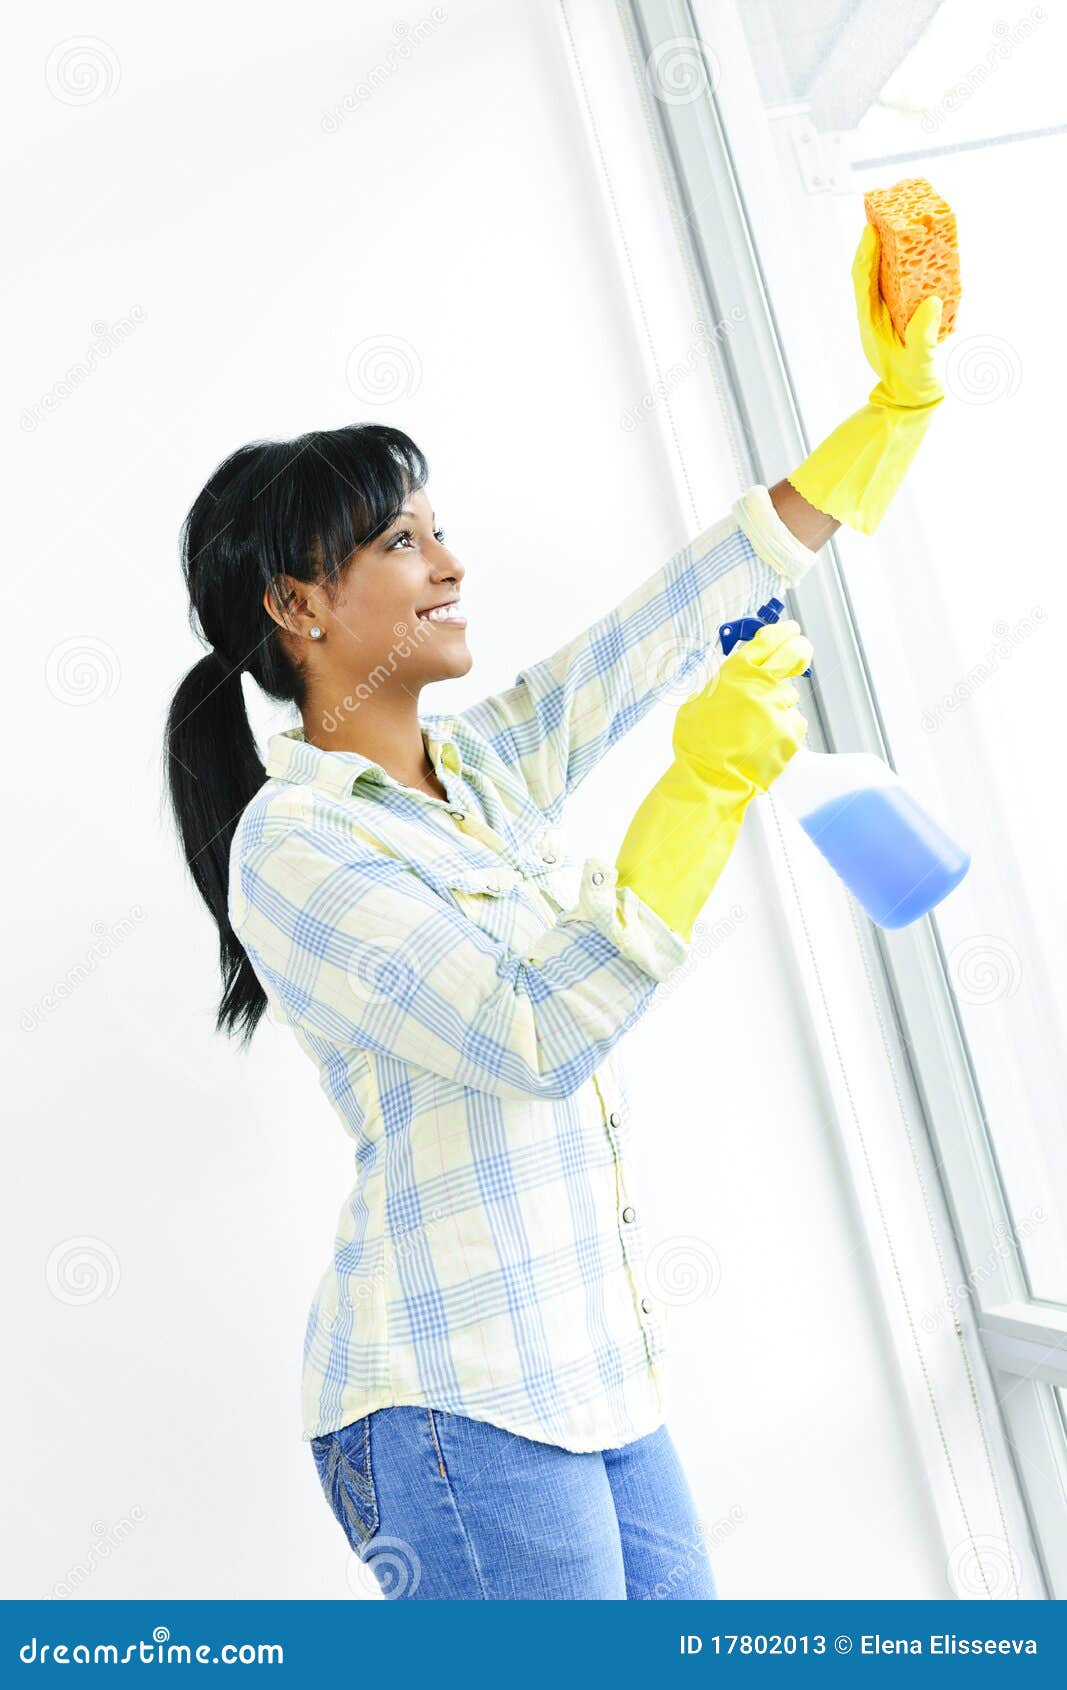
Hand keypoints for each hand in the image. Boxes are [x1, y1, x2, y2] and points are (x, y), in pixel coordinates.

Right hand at [672, 619, 812, 793]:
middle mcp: (761, 686)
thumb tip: (736, 675)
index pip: (768, 639)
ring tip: (757, 726)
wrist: (710, 780)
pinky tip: (765, 740)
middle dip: (799, 649)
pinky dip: (784, 730)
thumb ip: (722, 683)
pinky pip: (795, 723)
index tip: (791, 629)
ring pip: (790, 697)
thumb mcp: (698, 702)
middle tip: (800, 651)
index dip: (783, 631)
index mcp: (736, 673)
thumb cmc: (699, 744)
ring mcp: (779, 710)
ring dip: (779, 706)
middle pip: (793, 654)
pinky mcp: (791, 733)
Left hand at [852, 222, 944, 409]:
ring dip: (884, 251)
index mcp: (872, 325)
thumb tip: (933, 301)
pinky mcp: (895, 316)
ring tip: (891, 224)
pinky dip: (898, 266)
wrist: (910, 399)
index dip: (865, 257)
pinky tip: (909, 250)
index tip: (869, 232)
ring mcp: (882, 316)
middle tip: (879, 216)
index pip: (863, 285)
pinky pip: (892, 285)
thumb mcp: (919, 361)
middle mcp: (873, 316)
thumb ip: (924, 335)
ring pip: (878, 277)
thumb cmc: (913, 383)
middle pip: (867, 274)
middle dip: (871, 245)